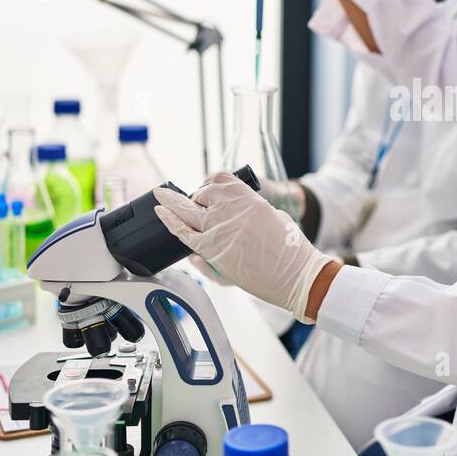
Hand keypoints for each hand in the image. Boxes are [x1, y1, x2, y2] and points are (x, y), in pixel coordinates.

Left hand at [153, 173, 333, 322]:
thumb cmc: (292, 251)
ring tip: (160, 195)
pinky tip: (160, 213)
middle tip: (197, 205)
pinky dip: (169, 221)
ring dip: (171, 201)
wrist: (297, 276)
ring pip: (186, 208)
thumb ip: (252, 212)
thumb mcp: (275, 218)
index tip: (207, 187)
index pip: (220, 179)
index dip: (210, 183)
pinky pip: (182, 232)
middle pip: (202, 193)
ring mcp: (218, 227)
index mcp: (250, 198)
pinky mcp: (210, 248)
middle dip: (197, 198)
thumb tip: (233, 216)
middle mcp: (231, 208)